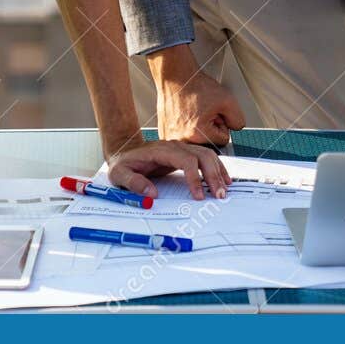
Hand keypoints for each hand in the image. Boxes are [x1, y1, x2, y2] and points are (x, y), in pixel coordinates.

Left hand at [108, 140, 230, 200]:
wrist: (123, 151)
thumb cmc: (122, 164)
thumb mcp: (119, 174)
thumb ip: (134, 183)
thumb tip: (152, 194)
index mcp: (161, 151)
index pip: (186, 160)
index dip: (195, 178)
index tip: (198, 196)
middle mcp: (175, 147)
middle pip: (202, 156)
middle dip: (213, 176)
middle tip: (219, 195)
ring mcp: (181, 149)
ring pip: (207, 155)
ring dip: (218, 171)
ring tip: (224, 189)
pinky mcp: (184, 155)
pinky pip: (205, 158)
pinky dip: (216, 168)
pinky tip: (222, 178)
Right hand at [149, 46, 245, 146]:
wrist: (176, 77)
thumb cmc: (196, 86)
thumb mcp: (228, 100)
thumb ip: (238, 120)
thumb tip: (236, 129)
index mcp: (197, 134)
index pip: (223, 139)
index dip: (222, 123)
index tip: (213, 112)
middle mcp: (181, 139)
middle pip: (208, 142)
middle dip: (210, 128)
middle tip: (203, 111)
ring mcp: (170, 137)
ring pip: (195, 140)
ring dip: (198, 128)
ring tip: (193, 111)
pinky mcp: (164, 133)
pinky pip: (183, 136)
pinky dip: (185, 127)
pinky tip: (184, 114)